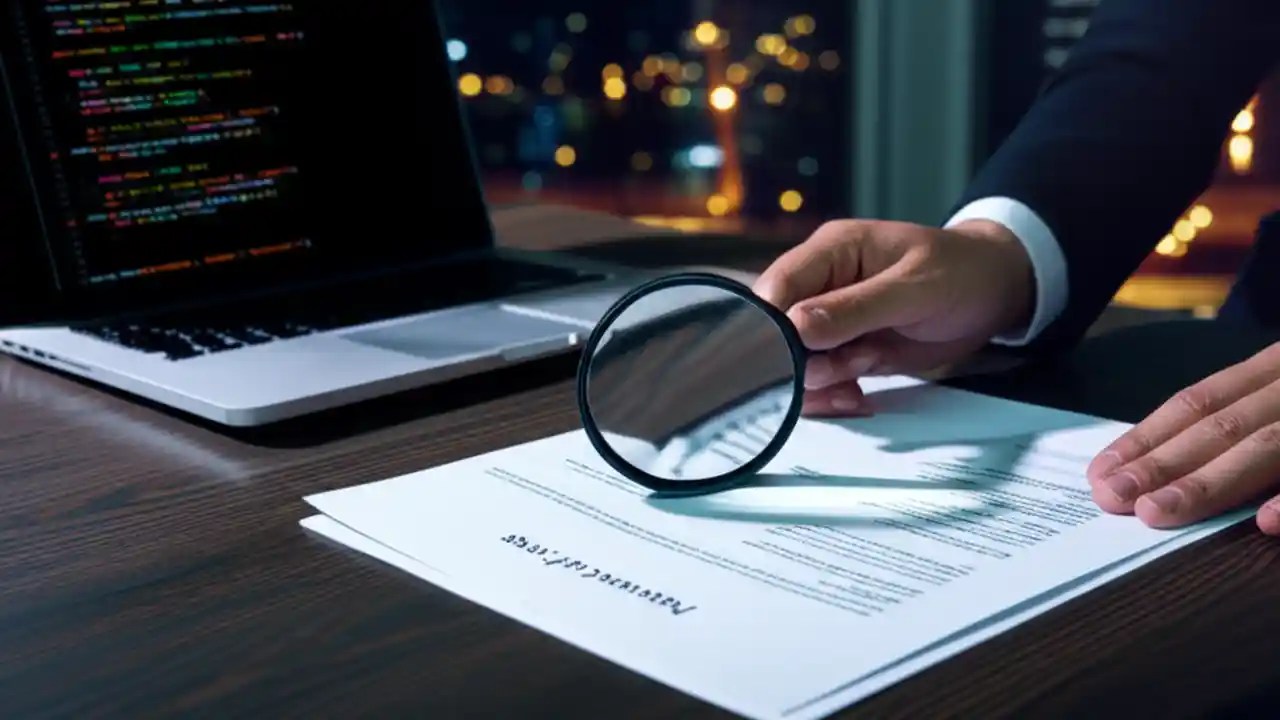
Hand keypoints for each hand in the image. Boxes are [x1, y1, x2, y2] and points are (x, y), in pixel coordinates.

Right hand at [752, 218, 1034, 414]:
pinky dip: (834, 396)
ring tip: (855, 388)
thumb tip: (795, 326)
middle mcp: (822, 285)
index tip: (785, 360)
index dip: (770, 325)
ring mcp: (832, 321)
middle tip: (839, 375)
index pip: (777, 286)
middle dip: (800, 363)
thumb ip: (854, 308)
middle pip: (778, 330)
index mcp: (831, 251)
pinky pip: (822, 380)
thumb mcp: (914, 289)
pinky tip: (857, 399)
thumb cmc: (961, 273)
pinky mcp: (846, 350)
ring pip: (797, 362)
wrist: (996, 294)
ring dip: (820, 385)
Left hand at [1086, 342, 1279, 535]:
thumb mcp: (1279, 392)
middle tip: (1111, 497)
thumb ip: (1237, 418)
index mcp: (1272, 371)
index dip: (1147, 437)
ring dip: (1207, 483)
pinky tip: (1263, 523)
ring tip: (1154, 511)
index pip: (1198, 403)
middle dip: (1161, 464)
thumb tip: (1157, 463)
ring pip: (1266, 446)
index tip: (1100, 471)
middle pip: (1221, 427)